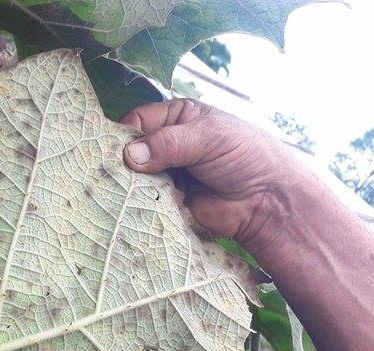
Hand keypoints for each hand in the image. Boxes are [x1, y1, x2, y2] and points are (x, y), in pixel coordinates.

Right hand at [120, 99, 311, 258]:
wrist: (266, 201)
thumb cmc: (245, 157)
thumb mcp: (208, 137)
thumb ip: (169, 143)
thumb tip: (129, 156)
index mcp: (177, 118)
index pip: (138, 120)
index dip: (122, 134)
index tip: (107, 150)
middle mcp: (167, 144)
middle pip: (131, 150)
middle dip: (121, 162)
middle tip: (106, 175)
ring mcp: (165, 174)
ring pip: (133, 178)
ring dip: (127, 186)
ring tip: (116, 194)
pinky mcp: (166, 201)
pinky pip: (144, 202)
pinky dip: (137, 205)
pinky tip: (127, 208)